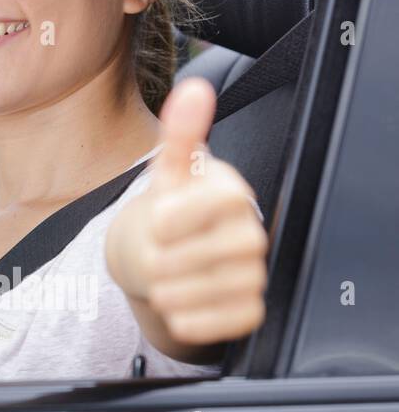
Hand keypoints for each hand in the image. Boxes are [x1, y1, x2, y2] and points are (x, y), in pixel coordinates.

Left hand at [106, 77, 269, 345]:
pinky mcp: (251, 311)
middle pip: (206, 253)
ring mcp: (255, 274)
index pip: (223, 201)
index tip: (159, 220)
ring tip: (162, 278)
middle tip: (156, 254)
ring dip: (171, 290)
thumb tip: (195, 89)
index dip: (183, 214)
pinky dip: (188, 318)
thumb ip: (180, 133)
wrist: (164, 258)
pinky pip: (220, 322)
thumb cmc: (169, 211)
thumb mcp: (166, 173)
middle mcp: (252, 233)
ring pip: (209, 290)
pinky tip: (178, 304)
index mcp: (233, 194)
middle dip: (165, 258)